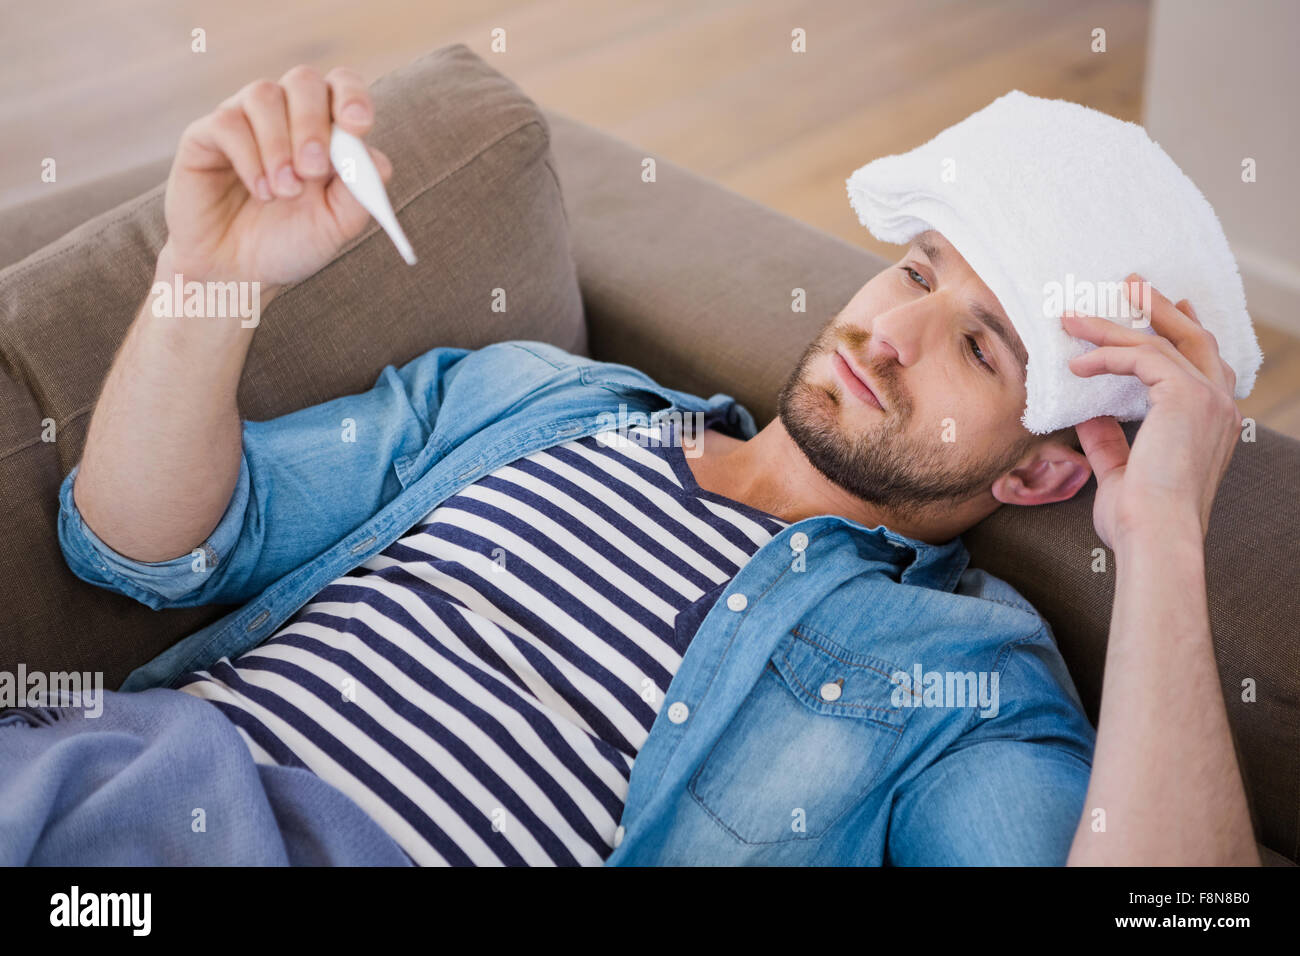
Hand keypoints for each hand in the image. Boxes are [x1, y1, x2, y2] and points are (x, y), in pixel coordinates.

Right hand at [159, 65, 392, 289]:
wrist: (240, 273)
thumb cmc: (292, 243)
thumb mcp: (336, 225)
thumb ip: (358, 193)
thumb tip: (373, 159)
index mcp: (325, 128)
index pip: (342, 85)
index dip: (352, 95)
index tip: (358, 125)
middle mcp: (285, 114)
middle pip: (304, 81)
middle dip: (312, 123)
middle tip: (312, 171)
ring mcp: (244, 120)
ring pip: (264, 95)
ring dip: (279, 146)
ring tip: (284, 192)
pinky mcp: (206, 135)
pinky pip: (228, 122)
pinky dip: (249, 158)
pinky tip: (260, 191)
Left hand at [1062, 274, 1242, 549]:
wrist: (1155, 536)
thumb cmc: (1140, 519)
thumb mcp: (1121, 472)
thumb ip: (1109, 442)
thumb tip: (1087, 417)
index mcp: (1212, 424)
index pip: (1204, 365)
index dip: (1184, 332)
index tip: (1168, 308)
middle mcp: (1218, 406)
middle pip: (1192, 339)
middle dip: (1159, 308)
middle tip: (1131, 283)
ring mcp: (1207, 398)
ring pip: (1159, 343)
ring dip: (1113, 326)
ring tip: (1076, 317)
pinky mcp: (1186, 396)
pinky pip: (1141, 357)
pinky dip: (1105, 355)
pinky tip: (1076, 366)